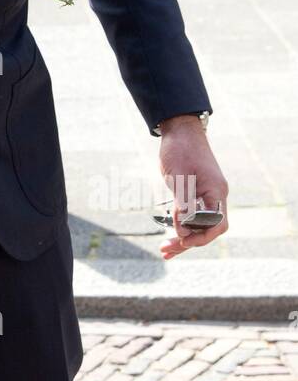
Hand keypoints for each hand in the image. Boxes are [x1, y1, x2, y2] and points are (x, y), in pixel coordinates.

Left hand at [157, 115, 228, 259]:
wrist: (180, 129)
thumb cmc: (180, 150)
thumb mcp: (179, 178)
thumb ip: (183, 205)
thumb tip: (184, 232)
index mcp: (216, 191)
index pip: (217, 224)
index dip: (200, 237)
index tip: (181, 241)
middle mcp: (215, 195)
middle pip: (208, 228)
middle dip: (188, 241)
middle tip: (165, 251)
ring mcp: (208, 194)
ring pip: (199, 224)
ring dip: (183, 237)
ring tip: (164, 250)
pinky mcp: (198, 193)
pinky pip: (193, 214)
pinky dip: (182, 226)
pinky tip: (170, 236)